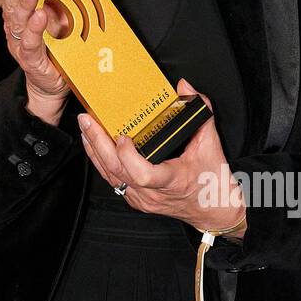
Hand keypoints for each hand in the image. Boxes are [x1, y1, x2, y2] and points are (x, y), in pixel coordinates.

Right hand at [0, 0, 101, 125]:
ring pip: (18, 22)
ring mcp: (22, 43)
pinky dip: (34, 31)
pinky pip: (30, 44)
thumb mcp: (72, 6)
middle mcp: (17, 26)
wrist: (58, 80)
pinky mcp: (32, 60)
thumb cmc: (61, 41)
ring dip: (24, 4)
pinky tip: (39, 17)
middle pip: (11, 2)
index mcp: (21, 11)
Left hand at [78, 77, 245, 236]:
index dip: (128, 156)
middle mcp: (153, 193)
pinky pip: (114, 181)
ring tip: (86, 128)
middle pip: (118, 171)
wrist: (214, 212)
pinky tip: (94, 146)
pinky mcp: (137, 199)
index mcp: (172, 181)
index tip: (123, 137)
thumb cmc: (213, 184)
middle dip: (98, 143)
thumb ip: (200, 114)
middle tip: (88, 121)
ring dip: (95, 151)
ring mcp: (142, 198)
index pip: (144, 174)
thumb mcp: (211, 146)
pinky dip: (102, 161)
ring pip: (111, 176)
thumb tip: (185, 88)